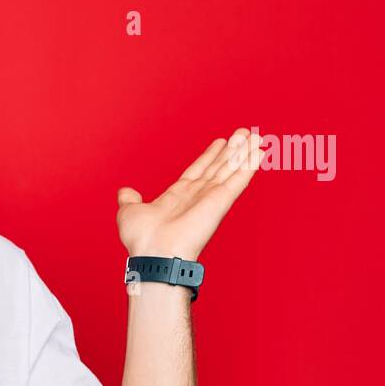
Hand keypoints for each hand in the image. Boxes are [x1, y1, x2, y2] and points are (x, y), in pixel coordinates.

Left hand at [116, 127, 262, 260]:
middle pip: (218, 168)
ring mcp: (210, 198)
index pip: (197, 172)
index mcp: (177, 197)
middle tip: (244, 133)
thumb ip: (130, 200)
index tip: (221, 143)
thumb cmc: (142, 240)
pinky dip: (249, 165)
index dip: (209, 156)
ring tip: (254, 135)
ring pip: (230, 170)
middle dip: (231, 151)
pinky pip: (238, 179)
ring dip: (243, 153)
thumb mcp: (129, 213)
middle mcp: (196, 197)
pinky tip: (259, 151)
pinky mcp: (221, 202)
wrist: (154, 252)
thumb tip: (125, 192)